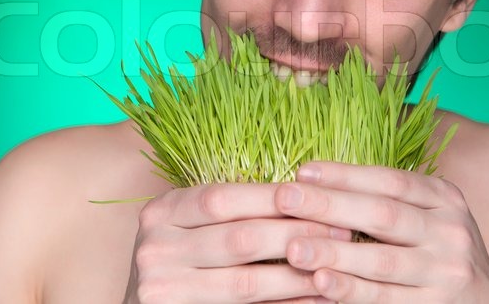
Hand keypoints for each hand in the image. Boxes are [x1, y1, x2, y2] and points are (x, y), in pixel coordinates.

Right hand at [124, 182, 350, 303]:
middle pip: (239, 239)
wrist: (147, 303)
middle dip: (296, 234)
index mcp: (161, 212)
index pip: (223, 198)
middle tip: (341, 229)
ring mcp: (162, 290)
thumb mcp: (188, 221)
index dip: (272, 198)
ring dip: (298, 275)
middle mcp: (155, 250)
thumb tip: (299, 195)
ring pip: (246, 283)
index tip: (319, 196)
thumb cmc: (178, 254)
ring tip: (337, 265)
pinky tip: (317, 297)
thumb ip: (226, 210)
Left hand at [274, 162, 488, 302]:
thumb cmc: (442, 251)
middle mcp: (450, 231)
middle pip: (383, 214)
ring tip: (294, 248)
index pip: (390, 180)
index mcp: (445, 198)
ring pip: (382, 261)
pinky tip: (321, 283)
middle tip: (284, 198)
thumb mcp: (431, 215)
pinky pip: (384, 299)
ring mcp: (446, 272)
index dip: (345, 175)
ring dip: (334, 253)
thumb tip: (321, 180)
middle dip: (330, 205)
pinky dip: (350, 291)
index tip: (304, 170)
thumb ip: (391, 198)